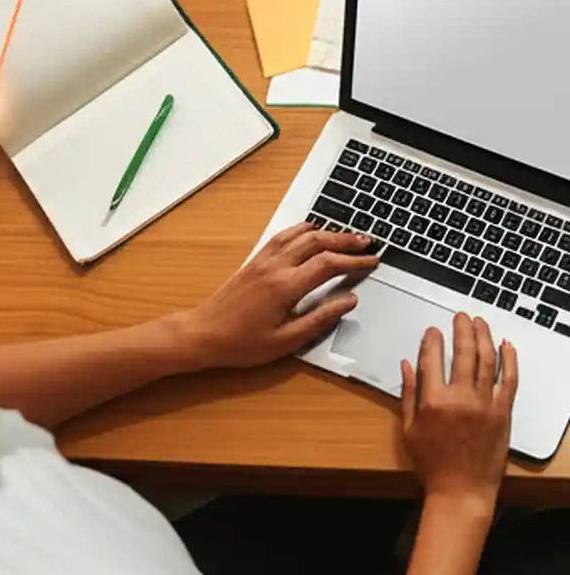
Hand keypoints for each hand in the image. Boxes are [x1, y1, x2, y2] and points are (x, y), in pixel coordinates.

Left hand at [178, 222, 378, 368]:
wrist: (202, 334)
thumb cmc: (242, 344)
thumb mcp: (286, 341)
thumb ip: (320, 319)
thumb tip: (349, 301)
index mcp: (285, 287)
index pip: (328, 265)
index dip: (354, 261)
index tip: (373, 261)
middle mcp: (274, 267)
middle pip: (316, 242)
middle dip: (345, 240)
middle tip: (368, 242)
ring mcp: (261, 261)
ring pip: (298, 235)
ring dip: (325, 231)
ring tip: (346, 234)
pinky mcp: (252, 262)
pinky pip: (280, 237)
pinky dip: (300, 230)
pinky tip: (309, 230)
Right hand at [400, 313, 516, 510]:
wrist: (462, 489)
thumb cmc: (431, 463)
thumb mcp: (409, 428)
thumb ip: (408, 393)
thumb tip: (406, 365)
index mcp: (434, 402)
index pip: (432, 360)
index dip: (432, 341)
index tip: (432, 330)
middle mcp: (462, 398)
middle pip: (464, 354)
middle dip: (462, 330)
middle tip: (461, 316)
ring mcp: (486, 404)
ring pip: (488, 361)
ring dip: (484, 338)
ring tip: (481, 323)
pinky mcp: (504, 413)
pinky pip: (510, 381)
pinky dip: (510, 361)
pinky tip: (507, 346)